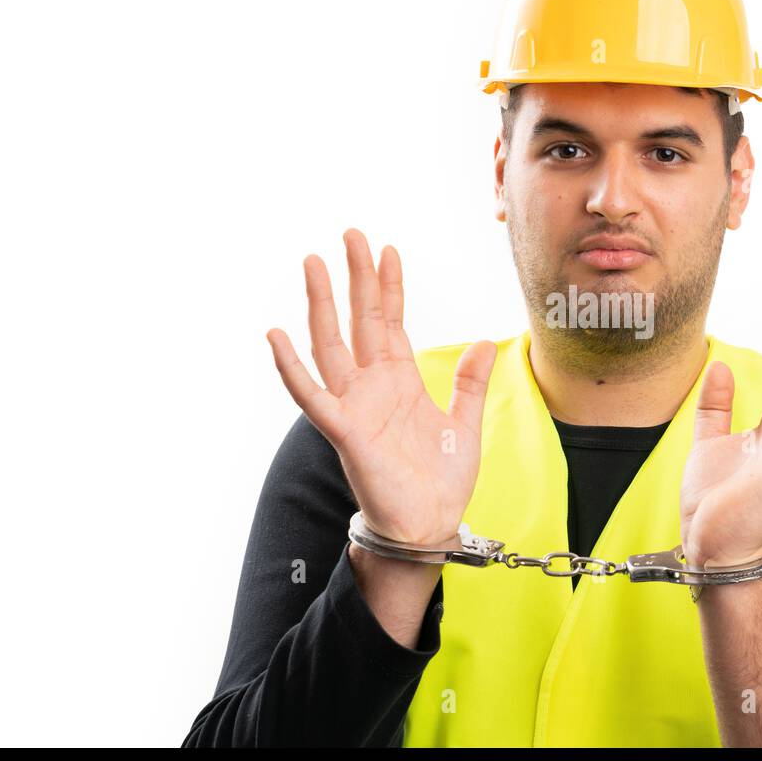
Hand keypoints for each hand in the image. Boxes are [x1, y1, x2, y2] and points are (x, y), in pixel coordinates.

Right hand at [265, 228, 496, 546]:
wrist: (430, 526)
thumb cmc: (442, 481)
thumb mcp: (466, 423)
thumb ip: (470, 382)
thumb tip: (486, 341)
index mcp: (399, 380)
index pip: (390, 321)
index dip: (389, 286)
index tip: (387, 249)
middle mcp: (371, 386)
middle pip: (360, 320)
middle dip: (356, 278)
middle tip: (351, 234)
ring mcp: (354, 405)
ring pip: (331, 344)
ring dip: (321, 304)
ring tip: (314, 262)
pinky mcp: (344, 431)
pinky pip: (312, 395)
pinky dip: (291, 367)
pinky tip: (276, 335)